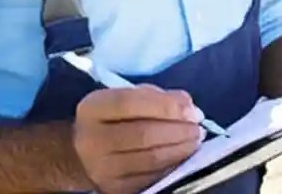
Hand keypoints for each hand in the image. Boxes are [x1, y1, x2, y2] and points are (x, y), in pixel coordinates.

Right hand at [72, 85, 204, 193]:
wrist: (83, 155)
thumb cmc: (113, 119)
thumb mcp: (126, 98)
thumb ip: (156, 97)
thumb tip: (189, 107)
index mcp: (93, 108)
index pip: (129, 103)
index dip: (165, 106)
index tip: (191, 111)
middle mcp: (93, 140)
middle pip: (143, 134)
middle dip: (179, 131)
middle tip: (198, 129)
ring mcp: (102, 169)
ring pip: (151, 159)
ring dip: (181, 150)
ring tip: (195, 141)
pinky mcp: (115, 189)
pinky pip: (152, 177)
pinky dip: (172, 166)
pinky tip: (182, 157)